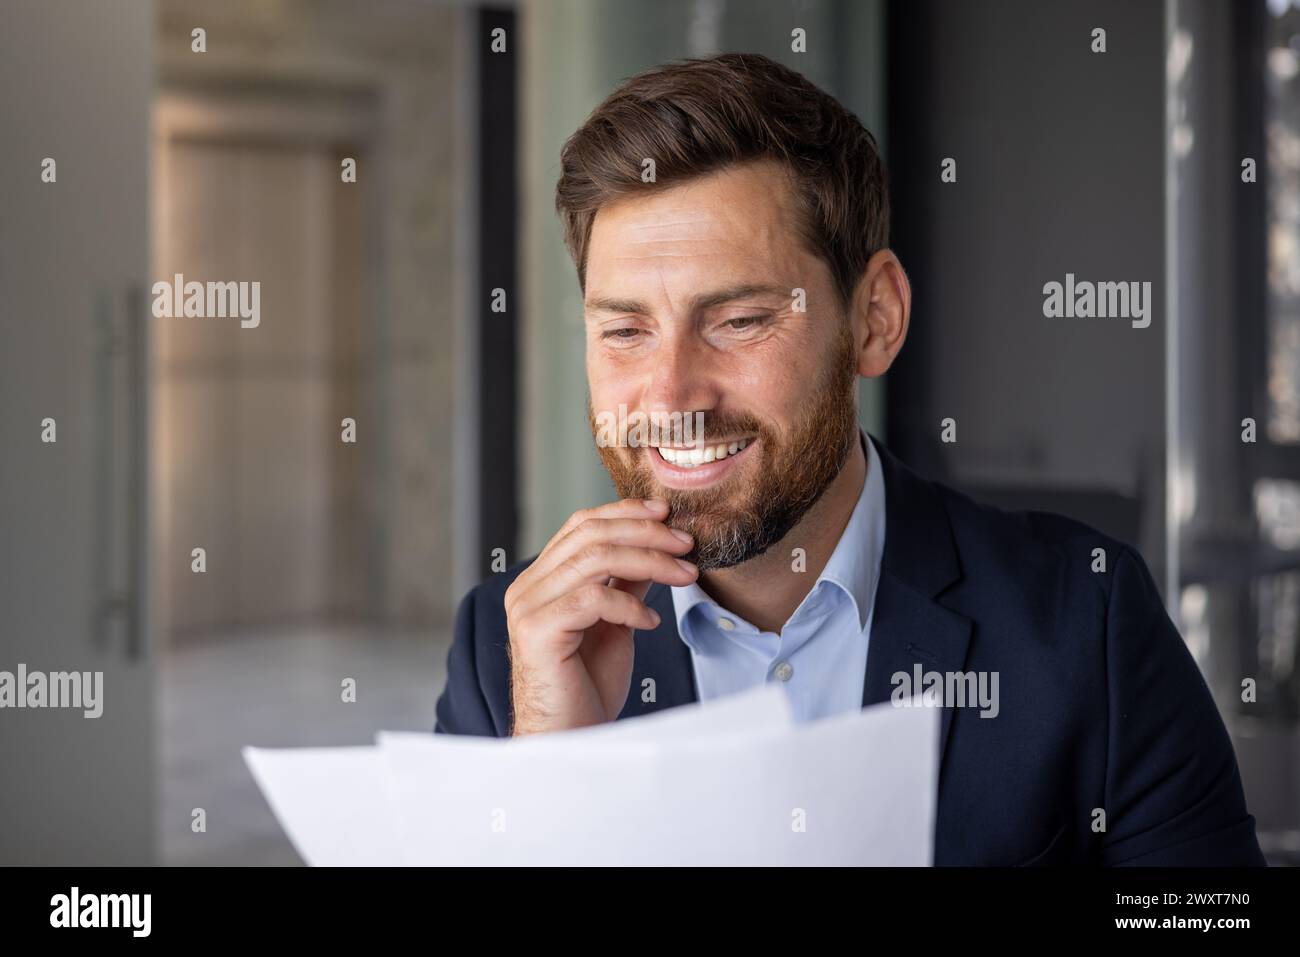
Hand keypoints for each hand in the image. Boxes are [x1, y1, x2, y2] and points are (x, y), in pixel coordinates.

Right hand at [503, 498, 697, 734]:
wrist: (570, 739)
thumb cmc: (587, 687)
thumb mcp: (616, 624)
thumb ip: (626, 584)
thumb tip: (656, 549)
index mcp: (542, 580)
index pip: (581, 525)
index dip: (625, 512)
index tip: (667, 515)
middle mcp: (528, 587)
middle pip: (590, 534)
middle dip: (646, 533)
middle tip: (687, 544)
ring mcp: (529, 607)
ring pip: (594, 559)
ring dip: (650, 562)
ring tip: (685, 576)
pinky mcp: (537, 631)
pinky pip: (592, 598)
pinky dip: (631, 604)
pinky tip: (652, 622)